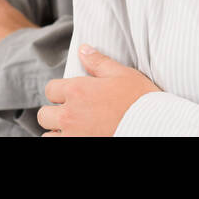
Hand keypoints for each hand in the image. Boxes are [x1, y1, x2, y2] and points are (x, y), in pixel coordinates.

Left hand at [37, 45, 159, 136]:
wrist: (154, 126)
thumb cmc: (139, 99)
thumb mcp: (121, 74)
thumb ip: (98, 62)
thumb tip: (83, 49)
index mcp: (77, 91)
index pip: (50, 89)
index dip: (60, 92)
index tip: (71, 96)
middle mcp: (69, 114)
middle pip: (44, 115)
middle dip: (54, 114)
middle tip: (71, 115)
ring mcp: (73, 136)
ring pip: (48, 136)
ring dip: (57, 133)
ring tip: (74, 130)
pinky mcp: (80, 148)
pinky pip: (57, 147)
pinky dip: (64, 142)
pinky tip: (78, 137)